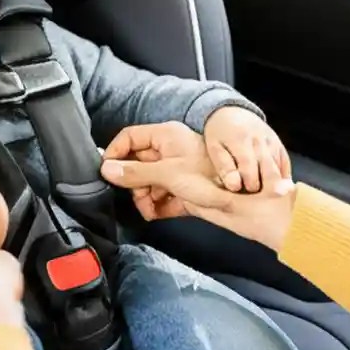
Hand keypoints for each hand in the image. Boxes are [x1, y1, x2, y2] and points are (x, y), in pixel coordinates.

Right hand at [101, 143, 297, 251]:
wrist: (243, 204)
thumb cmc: (212, 180)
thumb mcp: (168, 173)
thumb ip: (135, 172)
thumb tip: (107, 170)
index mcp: (167, 136)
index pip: (130, 138)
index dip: (116, 153)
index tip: (106, 171)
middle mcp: (170, 152)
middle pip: (136, 164)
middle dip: (132, 182)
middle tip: (134, 194)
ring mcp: (176, 173)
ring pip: (147, 183)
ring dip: (143, 197)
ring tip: (148, 208)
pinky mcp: (182, 192)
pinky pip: (160, 198)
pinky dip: (156, 207)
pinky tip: (156, 214)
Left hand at [203, 107, 292, 192]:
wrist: (231, 112)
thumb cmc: (219, 134)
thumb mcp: (214, 148)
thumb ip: (224, 167)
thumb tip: (235, 186)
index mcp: (240, 140)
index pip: (249, 168)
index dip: (248, 184)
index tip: (244, 194)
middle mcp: (260, 140)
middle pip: (268, 170)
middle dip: (264, 188)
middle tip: (259, 202)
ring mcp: (272, 141)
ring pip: (278, 168)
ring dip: (274, 185)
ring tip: (268, 199)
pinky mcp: (279, 144)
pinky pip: (285, 164)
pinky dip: (282, 178)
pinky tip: (277, 190)